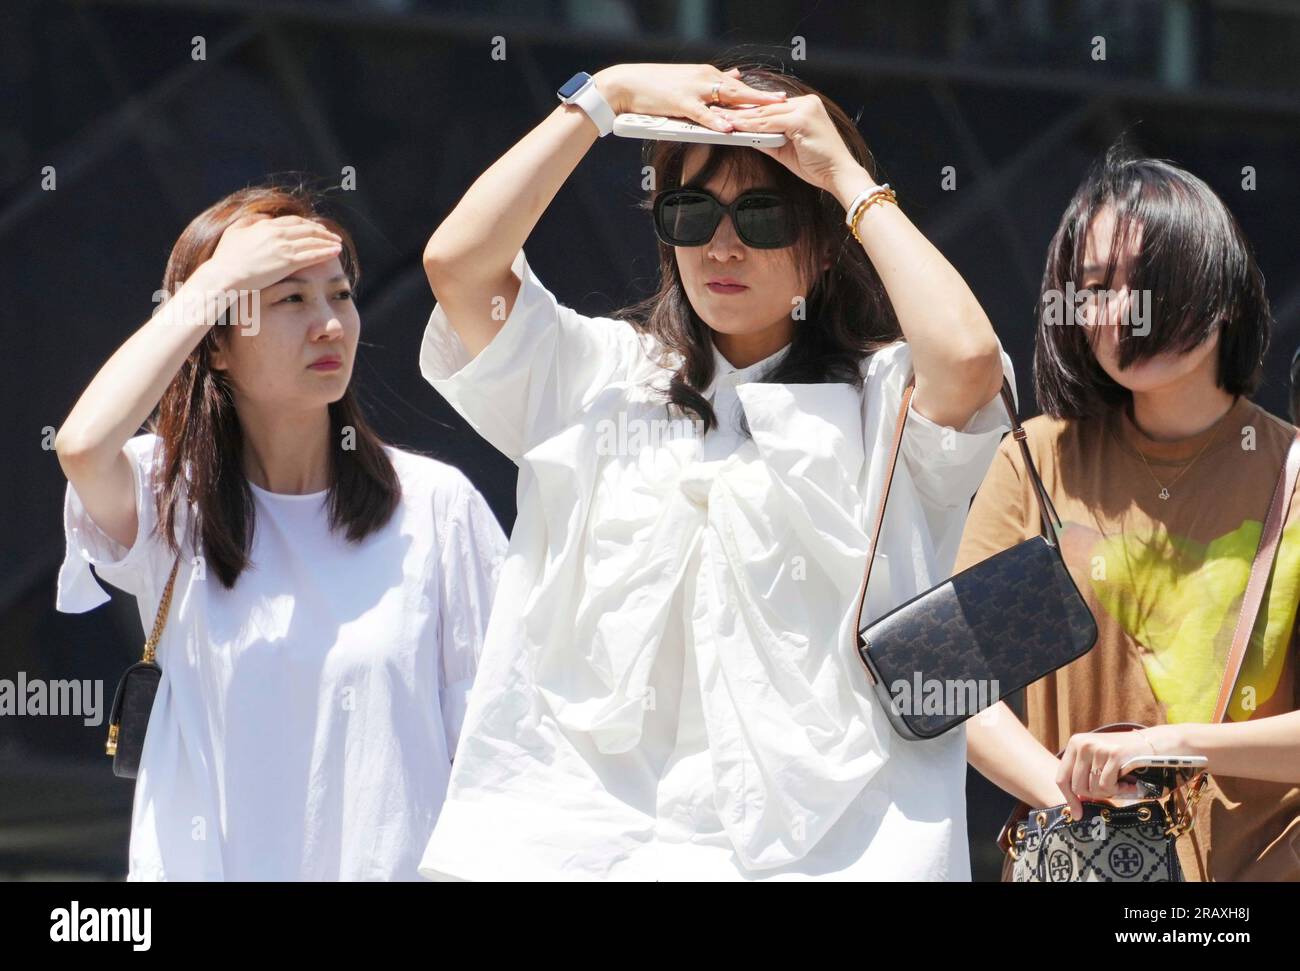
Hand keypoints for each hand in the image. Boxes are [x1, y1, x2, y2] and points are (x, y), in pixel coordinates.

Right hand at [201, 214, 342, 293]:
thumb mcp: (235, 232)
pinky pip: (312, 255)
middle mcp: (277, 233)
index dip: (308, 224)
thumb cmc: (226, 257)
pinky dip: (326, 252)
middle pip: (307, 229)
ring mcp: (283, 247)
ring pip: (313, 241)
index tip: (317, 228)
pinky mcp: (288, 262)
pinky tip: (336, 252)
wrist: (225, 275)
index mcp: (265, 225)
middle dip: (322, 232)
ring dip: (328, 241)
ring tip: (338, 244)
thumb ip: (250, 221)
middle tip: (332, 236)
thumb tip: (263, 217)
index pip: (294, 221)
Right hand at [593, 63, 787, 132]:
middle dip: (762, 98)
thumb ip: (712, 82)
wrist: (625, 84)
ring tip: (766, 115)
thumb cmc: (653, 86)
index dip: (759, 94)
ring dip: (746, 108)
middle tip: (784, 103)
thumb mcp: (687, 80)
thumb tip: (734, 77)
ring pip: (725, 99)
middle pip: (739, 90)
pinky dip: (717, 120)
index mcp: (707, 75)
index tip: (779, 99)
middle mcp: (704, 78)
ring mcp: (693, 89)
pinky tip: (730, 128)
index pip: (738, 86)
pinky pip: (703, 113)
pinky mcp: (679, 101)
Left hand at [711, 94, 861, 193]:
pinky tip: (736, 127)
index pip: (769, 107)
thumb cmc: (817, 165)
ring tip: (720, 119)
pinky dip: (752, 125)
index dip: (747, 111)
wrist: (838, 174)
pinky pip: (771, 121)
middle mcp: (806, 103)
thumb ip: (768, 139)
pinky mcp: (803, 118)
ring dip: (741, 117)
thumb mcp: (787, 149)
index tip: (727, 112)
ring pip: (765, 113)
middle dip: (739, 111)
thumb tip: (746, 135)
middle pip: (765, 107)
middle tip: (715, 111)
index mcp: (804, 106)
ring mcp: (805, 109)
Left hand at [1055, 729, 1161, 818]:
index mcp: (1074, 744)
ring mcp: (1097, 748)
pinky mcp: (1113, 755)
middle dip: (1095, 795)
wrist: (1152, 744)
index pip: (1062, 778)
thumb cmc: (1123, 757)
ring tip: (1122, 784)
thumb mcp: (1097, 761)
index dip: (1069, 799)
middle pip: (1077, 787)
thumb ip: (1084, 777)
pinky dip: (1119, 791)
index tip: (1077, 814)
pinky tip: (1128, 783)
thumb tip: (1074, 807)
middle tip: (1112, 791)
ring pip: (1093, 788)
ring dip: (1110, 793)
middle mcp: (1082, 744)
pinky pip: (1107, 786)